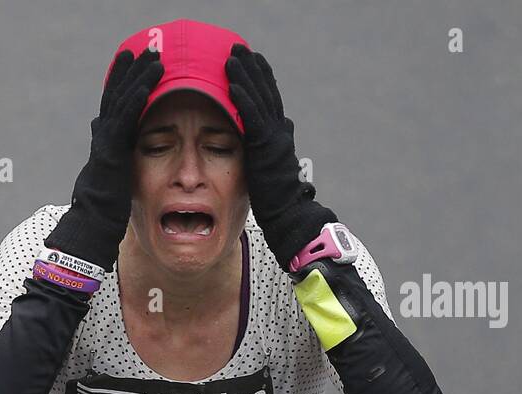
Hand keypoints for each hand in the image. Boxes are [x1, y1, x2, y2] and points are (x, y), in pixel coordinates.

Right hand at [45, 48, 163, 273]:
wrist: (90, 230)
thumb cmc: (101, 213)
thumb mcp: (111, 182)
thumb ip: (113, 161)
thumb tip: (108, 147)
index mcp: (107, 145)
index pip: (116, 108)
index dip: (124, 85)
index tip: (134, 64)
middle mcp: (103, 139)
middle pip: (117, 97)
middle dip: (130, 73)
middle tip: (145, 49)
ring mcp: (105, 143)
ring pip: (122, 102)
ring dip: (138, 77)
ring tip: (154, 57)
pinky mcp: (110, 151)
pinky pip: (126, 117)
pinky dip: (138, 97)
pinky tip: (150, 81)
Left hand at [225, 43, 335, 268]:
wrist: (289, 216)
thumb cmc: (278, 199)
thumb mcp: (272, 167)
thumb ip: (273, 146)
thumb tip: (283, 128)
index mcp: (278, 136)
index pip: (268, 101)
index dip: (260, 79)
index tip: (250, 61)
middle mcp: (278, 132)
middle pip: (265, 92)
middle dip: (252, 69)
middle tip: (238, 49)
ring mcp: (273, 139)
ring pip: (258, 100)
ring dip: (245, 77)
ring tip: (232, 58)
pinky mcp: (265, 149)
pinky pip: (252, 119)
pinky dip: (243, 101)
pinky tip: (232, 86)